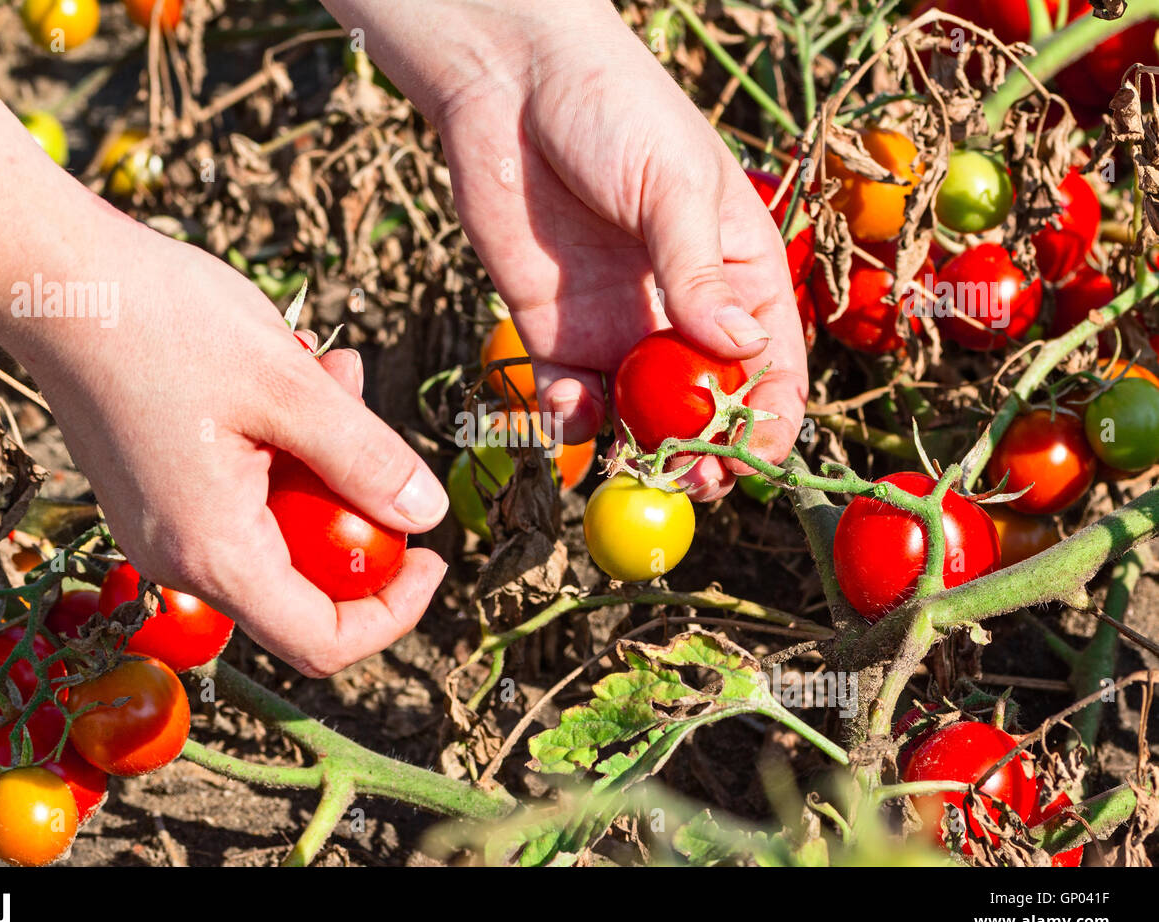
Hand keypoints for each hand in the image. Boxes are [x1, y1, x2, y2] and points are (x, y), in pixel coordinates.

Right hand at [8, 229, 448, 676]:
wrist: (54, 280)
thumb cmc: (164, 325)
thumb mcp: (291, 388)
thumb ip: (366, 460)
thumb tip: (428, 515)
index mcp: (215, 552)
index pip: (321, 640)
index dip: (393, 613)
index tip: (435, 556)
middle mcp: (182, 558)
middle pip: (307, 584)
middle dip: (359, 507)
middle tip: (369, 418)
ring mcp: (165, 527)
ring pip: (282, 528)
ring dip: (325, 461)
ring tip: (331, 373)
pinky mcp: (158, 492)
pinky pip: (246, 496)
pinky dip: (285, 448)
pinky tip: (294, 373)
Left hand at [432, 7, 808, 496]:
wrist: (508, 84)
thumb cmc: (613, 109)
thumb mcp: (673, 183)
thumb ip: (699, 272)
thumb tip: (742, 351)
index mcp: (737, 272)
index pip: (770, 363)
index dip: (768, 418)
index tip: (751, 459)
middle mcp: (682, 310)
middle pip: (707, 405)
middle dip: (703, 451)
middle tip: (690, 481)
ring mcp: (619, 326)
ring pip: (641, 415)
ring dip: (639, 450)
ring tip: (633, 466)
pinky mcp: (555, 332)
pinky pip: (573, 396)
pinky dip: (574, 417)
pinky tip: (569, 404)